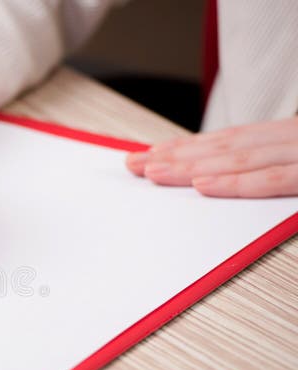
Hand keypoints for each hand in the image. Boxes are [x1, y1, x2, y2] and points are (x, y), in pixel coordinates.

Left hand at [126, 116, 297, 196]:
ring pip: (238, 161)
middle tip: (135, 164)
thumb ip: (277, 163)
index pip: (229, 140)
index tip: (152, 153)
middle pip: (224, 148)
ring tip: (153, 172)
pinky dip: (235, 181)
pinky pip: (273, 180)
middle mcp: (291, 140)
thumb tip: (233, 171)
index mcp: (289, 136)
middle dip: (175, 156)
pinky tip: (203, 185)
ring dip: (191, 166)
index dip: (188, 146)